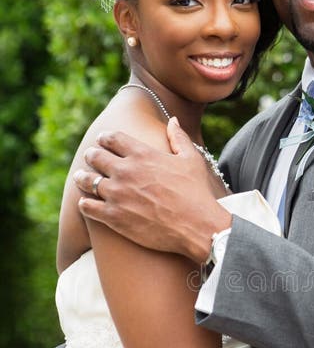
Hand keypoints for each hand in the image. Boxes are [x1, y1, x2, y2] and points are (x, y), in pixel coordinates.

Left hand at [74, 119, 231, 262]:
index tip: (103, 141)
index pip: (112, 138)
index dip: (105, 138)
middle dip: (92, 156)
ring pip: (87, 181)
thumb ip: (179, 138)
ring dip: (83, 178)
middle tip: (91, 158)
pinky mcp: (114, 217)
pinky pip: (87, 206)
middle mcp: (125, 171)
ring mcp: (117, 194)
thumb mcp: (191, 160)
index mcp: (142, 154)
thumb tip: (173, 120)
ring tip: (82, 178)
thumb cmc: (196, 193)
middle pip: (95, 157)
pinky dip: (85, 203)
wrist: (196, 227)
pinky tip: (86, 202)